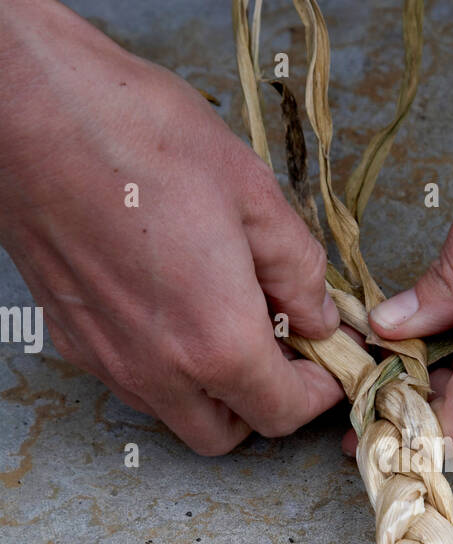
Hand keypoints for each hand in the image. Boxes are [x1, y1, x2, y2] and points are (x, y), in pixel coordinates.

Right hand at [0, 0, 341, 453]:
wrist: (34, 109)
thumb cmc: (141, 138)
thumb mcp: (254, 195)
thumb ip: (299, 271)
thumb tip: (318, 314)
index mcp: (217, 341)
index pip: (283, 413)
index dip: (318, 391)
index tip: (327, 357)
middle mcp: (158, 368)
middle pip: (225, 433)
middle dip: (263, 404)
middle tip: (282, 347)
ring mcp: (106, 357)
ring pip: (172, 411)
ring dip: (210, 389)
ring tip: (226, 317)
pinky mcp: (69, 335)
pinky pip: (129, 377)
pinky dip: (162, 363)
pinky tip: (170, 301)